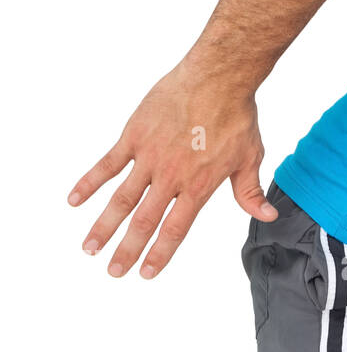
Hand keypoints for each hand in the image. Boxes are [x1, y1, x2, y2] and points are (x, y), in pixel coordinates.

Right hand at [67, 60, 279, 278]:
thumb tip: (268, 217)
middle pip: (144, 220)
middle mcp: (171, 176)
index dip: (160, 253)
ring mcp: (149, 156)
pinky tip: (73, 201)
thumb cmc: (236, 116)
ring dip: (103, 225)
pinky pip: (107, 164)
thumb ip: (250, 192)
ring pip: (121, 198)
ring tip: (88, 248)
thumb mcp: (250, 157)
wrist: (218, 78)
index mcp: (198, 185)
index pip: (175, 229)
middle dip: (127, 249)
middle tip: (112, 272)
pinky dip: (89, 182)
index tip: (145, 273)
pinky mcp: (134, 135)